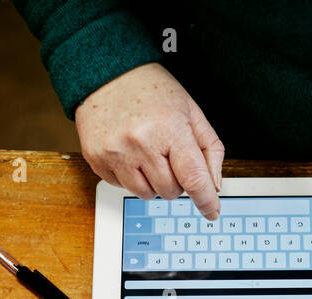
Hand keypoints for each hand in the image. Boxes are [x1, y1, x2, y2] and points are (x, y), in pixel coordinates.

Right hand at [75, 62, 224, 218]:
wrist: (106, 72)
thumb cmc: (151, 90)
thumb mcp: (190, 111)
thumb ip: (209, 148)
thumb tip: (214, 185)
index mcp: (170, 129)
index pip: (193, 178)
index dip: (206, 201)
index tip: (212, 212)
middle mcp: (141, 143)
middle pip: (171, 191)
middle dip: (176, 181)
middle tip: (169, 156)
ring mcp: (116, 153)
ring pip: (147, 195)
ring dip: (153, 183)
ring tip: (148, 154)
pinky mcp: (97, 159)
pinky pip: (122, 187)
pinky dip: (131, 177)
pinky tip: (129, 153)